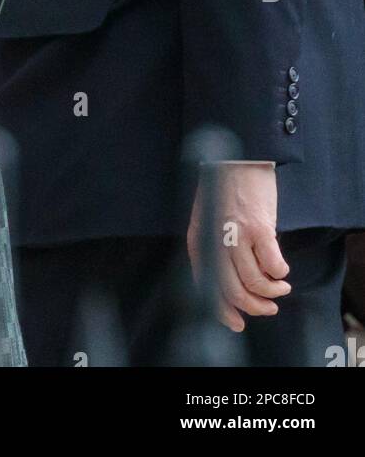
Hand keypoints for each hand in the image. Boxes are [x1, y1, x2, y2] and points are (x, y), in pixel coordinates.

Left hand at [187, 164, 290, 331]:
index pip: (207, 288)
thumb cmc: (224, 188)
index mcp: (198, 240)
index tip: (238, 324)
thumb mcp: (208, 220)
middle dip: (254, 307)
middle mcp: (214, 241)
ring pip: (254, 283)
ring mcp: (237, 235)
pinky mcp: (259, 228)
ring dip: (272, 292)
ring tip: (281, 287)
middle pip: (233, 291)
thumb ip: (214, 249)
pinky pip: (273, 265)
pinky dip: (280, 274)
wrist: (237, 158)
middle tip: (269, 307)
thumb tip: (233, 285)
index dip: (223, 312)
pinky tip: (282, 270)